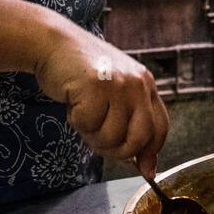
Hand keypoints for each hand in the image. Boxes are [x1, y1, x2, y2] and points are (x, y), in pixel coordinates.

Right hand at [33, 22, 168, 176]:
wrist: (53, 43)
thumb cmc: (81, 73)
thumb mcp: (114, 93)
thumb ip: (131, 122)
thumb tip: (147, 168)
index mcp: (146, 85)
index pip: (160, 128)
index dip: (150, 153)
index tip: (143, 169)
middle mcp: (138, 84)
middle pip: (140, 139)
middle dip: (118, 151)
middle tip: (98, 141)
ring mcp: (119, 84)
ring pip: (112, 136)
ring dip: (92, 135)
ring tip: (83, 113)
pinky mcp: (97, 86)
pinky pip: (89, 124)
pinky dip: (76, 121)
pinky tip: (73, 102)